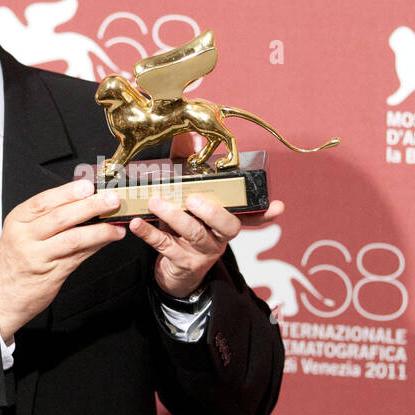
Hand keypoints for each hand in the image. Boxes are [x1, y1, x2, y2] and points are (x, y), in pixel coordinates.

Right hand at [0, 180, 123, 341]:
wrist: (2, 295)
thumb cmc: (15, 260)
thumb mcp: (22, 232)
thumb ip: (48, 217)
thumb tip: (83, 201)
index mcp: (18, 221)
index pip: (44, 201)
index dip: (68, 192)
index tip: (89, 186)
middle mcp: (26, 237)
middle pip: (61, 217)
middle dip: (90, 206)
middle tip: (111, 201)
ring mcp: (38, 256)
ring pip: (73, 238)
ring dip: (100, 230)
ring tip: (116, 226)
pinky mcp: (51, 273)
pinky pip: (78, 256)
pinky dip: (96, 246)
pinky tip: (107, 240)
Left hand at [130, 194, 285, 297]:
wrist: (176, 274)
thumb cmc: (184, 232)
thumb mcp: (191, 209)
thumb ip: (191, 179)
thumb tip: (186, 140)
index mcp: (225, 223)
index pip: (250, 217)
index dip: (265, 213)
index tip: (278, 207)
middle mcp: (220, 238)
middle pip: (225, 225)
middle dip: (211, 211)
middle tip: (192, 199)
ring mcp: (203, 253)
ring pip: (194, 234)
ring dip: (173, 216)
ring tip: (155, 203)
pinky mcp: (183, 263)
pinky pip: (165, 246)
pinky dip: (149, 234)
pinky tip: (137, 224)